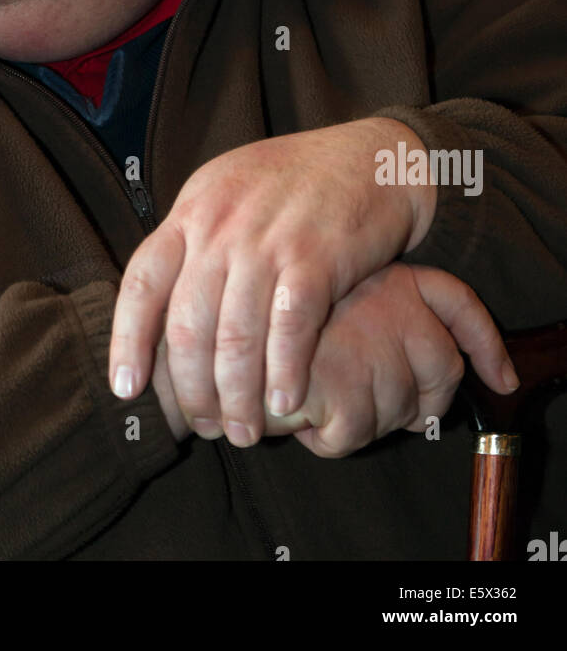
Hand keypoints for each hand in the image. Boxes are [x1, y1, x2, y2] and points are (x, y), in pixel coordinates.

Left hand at [110, 119, 438, 443]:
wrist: (373, 158)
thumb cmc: (297, 182)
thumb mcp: (230, 192)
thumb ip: (196, 239)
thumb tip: (160, 305)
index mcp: (193, 210)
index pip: (142, 282)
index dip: (128, 341)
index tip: (127, 389)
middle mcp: (222, 226)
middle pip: (187, 324)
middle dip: (191, 389)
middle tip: (204, 427)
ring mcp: (268, 242)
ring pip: (236, 338)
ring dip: (238, 397)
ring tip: (245, 432)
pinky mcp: (317, 258)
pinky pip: (289, 331)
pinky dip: (285, 375)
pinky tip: (287, 405)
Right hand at [259, 262, 518, 455]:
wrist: (208, 325)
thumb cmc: (255, 309)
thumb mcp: (322, 288)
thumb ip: (365, 307)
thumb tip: (432, 360)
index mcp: (384, 273)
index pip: (457, 300)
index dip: (485, 343)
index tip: (502, 379)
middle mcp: (385, 299)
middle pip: (443, 369)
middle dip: (420, 404)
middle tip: (376, 405)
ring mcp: (368, 340)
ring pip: (403, 410)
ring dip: (365, 421)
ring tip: (320, 399)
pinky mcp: (342, 386)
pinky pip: (358, 434)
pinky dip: (328, 438)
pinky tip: (300, 415)